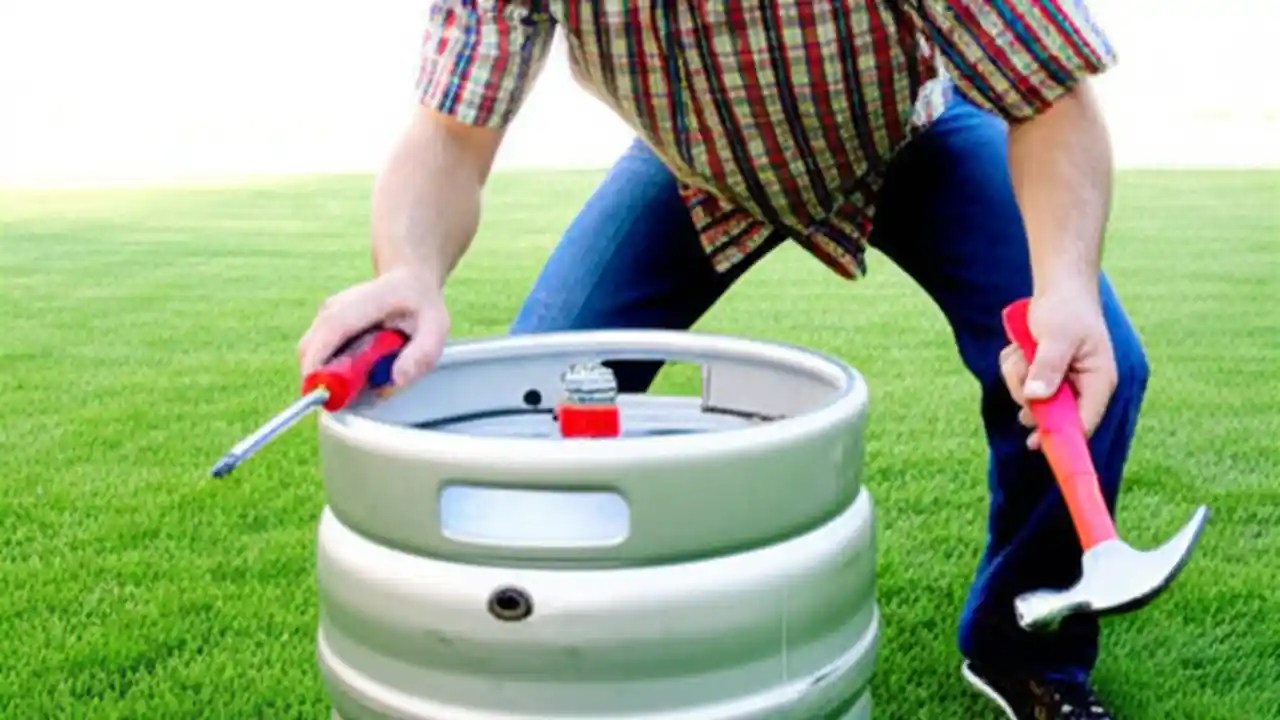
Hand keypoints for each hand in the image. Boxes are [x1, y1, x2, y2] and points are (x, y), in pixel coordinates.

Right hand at [297, 266, 449, 387]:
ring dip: (329, 374)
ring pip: (311, 353)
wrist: (407, 282)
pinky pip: (317, 353)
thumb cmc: (422, 307)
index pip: (332, 329)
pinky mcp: (323, 324)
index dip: (320, 362)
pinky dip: (331, 367)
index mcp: (365, 302)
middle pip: (310, 347)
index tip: (322, 392)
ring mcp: (326, 313)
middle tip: (353, 394)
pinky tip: (359, 365)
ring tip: (364, 375)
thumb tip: (396, 380)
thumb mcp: (435, 330)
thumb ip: (421, 355)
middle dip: (322, 378)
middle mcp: (336, 306)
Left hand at [999, 289, 1116, 449]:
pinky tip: (1020, 346)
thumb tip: (1037, 398)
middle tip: (1023, 367)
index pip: (1084, 422)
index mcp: (1098, 382)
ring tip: (1024, 348)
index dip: (1060, 436)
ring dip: (1017, 375)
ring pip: (1028, 398)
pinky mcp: (1042, 375)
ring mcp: (1060, 382)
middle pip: (1049, 413)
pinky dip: (1013, 366)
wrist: (1059, 287)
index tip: (1033, 445)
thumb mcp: (1057, 336)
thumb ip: (1048, 366)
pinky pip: (1019, 383)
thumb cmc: (1067, 308)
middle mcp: (1081, 387)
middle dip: (1028, 393)